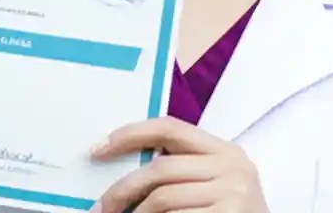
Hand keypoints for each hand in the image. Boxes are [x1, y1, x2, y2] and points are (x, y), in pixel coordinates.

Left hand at [90, 117, 269, 212]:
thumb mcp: (215, 183)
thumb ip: (183, 168)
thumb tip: (124, 164)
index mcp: (225, 151)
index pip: (169, 127)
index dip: (129, 134)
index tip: (98, 148)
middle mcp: (232, 167)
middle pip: (160, 169)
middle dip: (122, 189)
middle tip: (101, 207)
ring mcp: (234, 194)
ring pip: (163, 198)